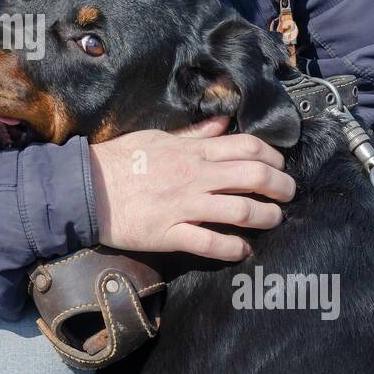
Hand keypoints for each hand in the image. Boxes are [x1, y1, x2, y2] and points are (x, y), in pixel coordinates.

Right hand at [88, 116, 295, 261]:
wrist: (84, 187)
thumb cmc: (120, 160)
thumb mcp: (158, 137)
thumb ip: (194, 134)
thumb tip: (222, 123)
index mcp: (192, 151)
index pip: (247, 148)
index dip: (272, 157)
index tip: (279, 166)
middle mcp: (194, 177)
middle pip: (254, 178)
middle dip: (281, 187)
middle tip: (288, 194)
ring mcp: (184, 206)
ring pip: (241, 211)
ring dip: (266, 217)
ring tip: (274, 220)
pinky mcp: (170, 233)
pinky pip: (211, 242)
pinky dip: (234, 248)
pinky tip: (244, 250)